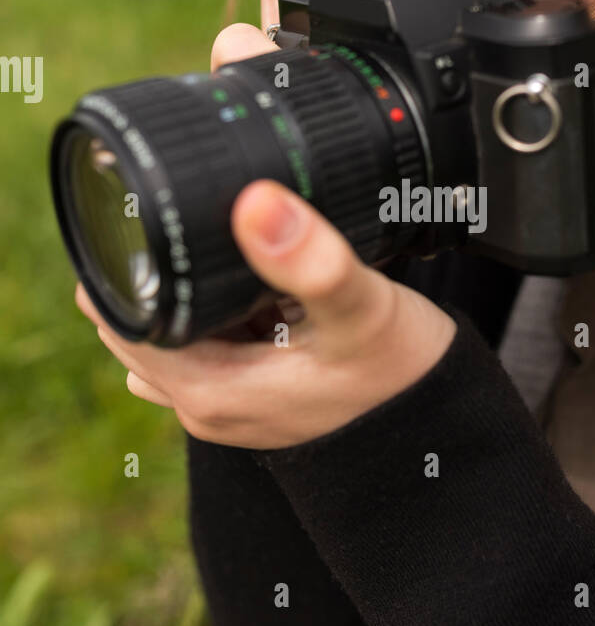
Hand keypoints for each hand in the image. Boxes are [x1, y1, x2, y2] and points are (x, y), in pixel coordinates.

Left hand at [72, 0, 456, 447]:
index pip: (118, 317)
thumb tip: (255, 203)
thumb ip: (310, 259)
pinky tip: (260, 278)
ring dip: (190, 286)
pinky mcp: (257, 391)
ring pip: (177, 326)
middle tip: (202, 209)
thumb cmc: (403, 377)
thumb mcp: (361, 310)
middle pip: (141, 319)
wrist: (444, 423)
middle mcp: (207, 404)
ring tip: (232, 242)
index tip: (150, 203)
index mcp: (209, 391)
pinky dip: (223, 304)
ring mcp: (231, 401)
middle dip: (161, 266)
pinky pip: (214, 337)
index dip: (124, 257)